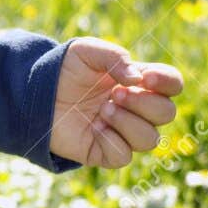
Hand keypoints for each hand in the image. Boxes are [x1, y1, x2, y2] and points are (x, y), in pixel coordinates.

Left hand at [49, 37, 183, 167]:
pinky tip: (94, 128)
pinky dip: (112, 141)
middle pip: (166, 114)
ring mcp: (121, 133)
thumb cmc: (64, 70)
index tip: (146, 79)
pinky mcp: (103, 152)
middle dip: (144, 104)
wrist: (34, 93)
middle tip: (115, 94)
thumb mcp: (87, 51)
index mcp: (138, 82)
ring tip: (103, 110)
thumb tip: (137, 80)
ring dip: (129, 123)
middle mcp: (135, 109)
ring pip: (150, 139)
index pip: (173, 85)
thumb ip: (115, 57)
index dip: (168, 83)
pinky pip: (124, 156)